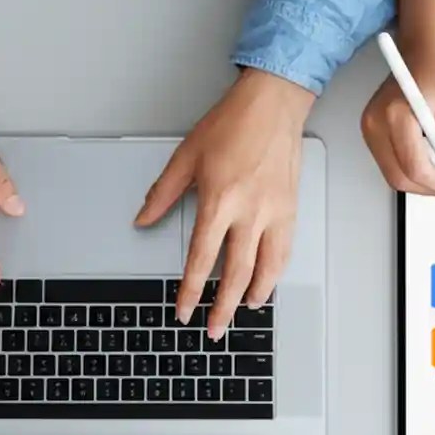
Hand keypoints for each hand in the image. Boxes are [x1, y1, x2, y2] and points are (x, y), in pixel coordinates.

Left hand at [135, 69, 314, 338]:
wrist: (272, 106)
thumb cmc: (232, 125)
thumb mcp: (186, 157)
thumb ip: (162, 194)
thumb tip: (143, 219)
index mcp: (220, 200)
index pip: (202, 258)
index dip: (191, 289)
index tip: (183, 309)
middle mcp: (250, 211)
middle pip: (236, 274)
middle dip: (223, 307)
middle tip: (215, 329)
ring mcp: (274, 213)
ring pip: (266, 269)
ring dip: (253, 295)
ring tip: (241, 310)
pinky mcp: (291, 210)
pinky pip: (284, 252)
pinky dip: (274, 274)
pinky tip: (266, 283)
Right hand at [361, 54, 434, 208]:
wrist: (424, 54)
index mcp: (396, 113)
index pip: (415, 166)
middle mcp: (375, 124)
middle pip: (401, 178)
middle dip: (433, 190)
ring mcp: (369, 131)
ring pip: (395, 177)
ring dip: (424, 185)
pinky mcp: (371, 135)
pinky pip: (392, 167)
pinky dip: (415, 175)